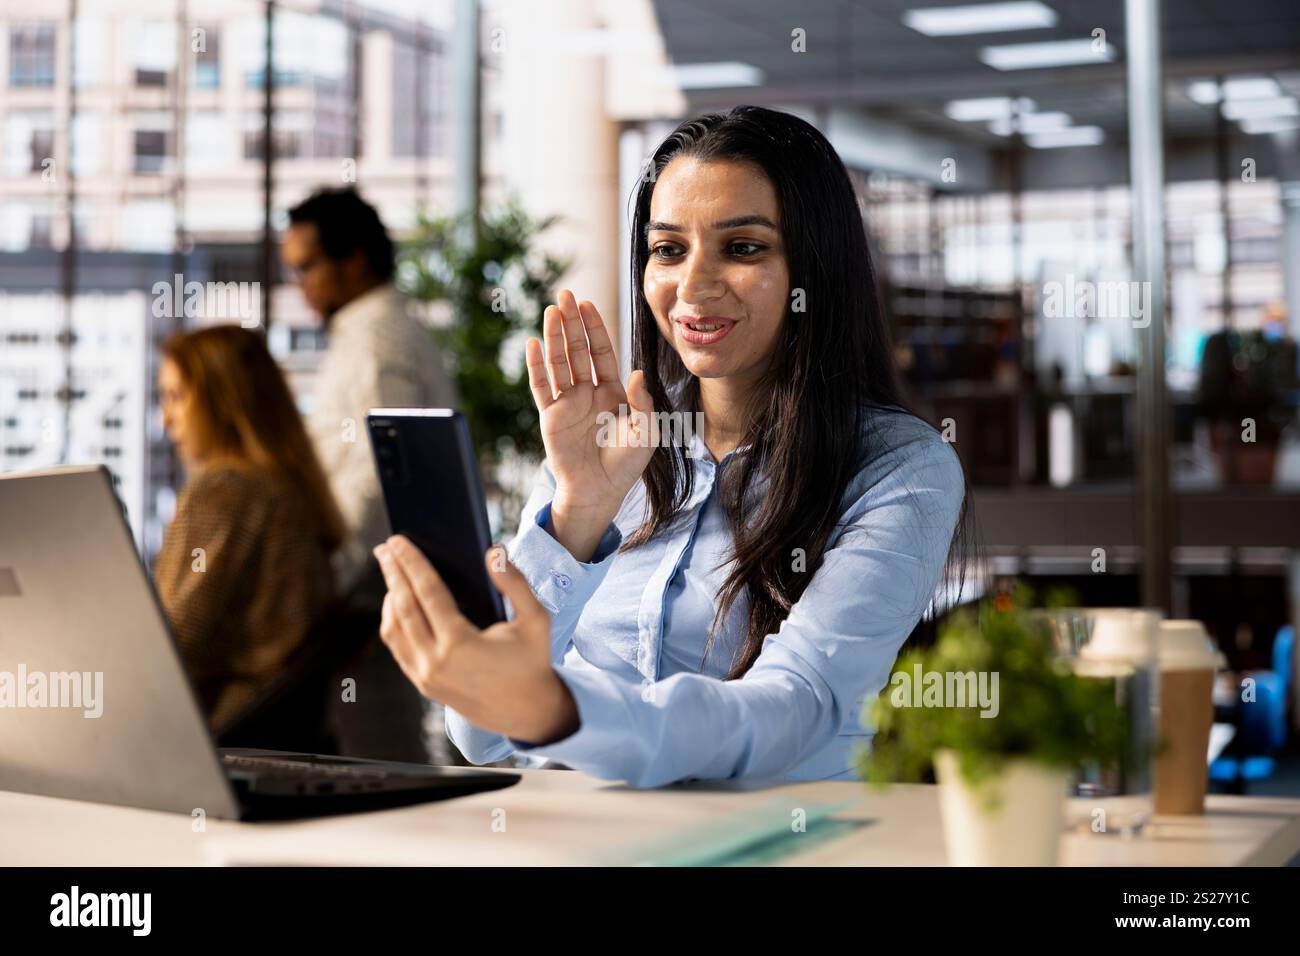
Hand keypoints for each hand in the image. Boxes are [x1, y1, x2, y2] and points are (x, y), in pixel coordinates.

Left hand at [374, 535, 578, 745]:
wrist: (527, 711)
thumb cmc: (532, 660)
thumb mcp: (536, 619)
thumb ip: (515, 584)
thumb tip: (492, 552)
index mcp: (460, 645)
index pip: (427, 593)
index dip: (411, 563)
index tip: (398, 541)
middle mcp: (435, 663)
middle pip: (402, 607)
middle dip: (392, 573)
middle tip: (385, 548)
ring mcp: (425, 677)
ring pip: (393, 629)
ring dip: (390, 597)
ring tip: (392, 572)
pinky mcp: (423, 684)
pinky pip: (398, 647)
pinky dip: (394, 621)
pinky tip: (398, 603)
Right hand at [527, 289, 656, 559]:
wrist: (600, 491)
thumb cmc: (626, 464)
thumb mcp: (646, 431)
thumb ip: (643, 402)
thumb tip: (637, 373)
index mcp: (613, 392)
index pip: (602, 353)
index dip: (595, 329)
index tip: (588, 305)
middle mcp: (588, 392)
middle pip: (578, 351)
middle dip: (572, 323)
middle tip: (565, 295)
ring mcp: (568, 403)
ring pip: (559, 363)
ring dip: (555, 337)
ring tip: (550, 311)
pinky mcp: (551, 417)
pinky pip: (541, 387)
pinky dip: (537, 367)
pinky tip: (533, 344)